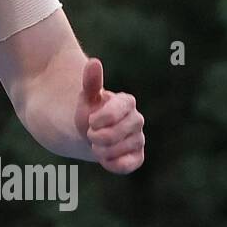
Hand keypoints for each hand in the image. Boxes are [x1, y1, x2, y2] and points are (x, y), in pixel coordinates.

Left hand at [76, 57, 144, 173]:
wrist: (90, 134)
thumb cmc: (89, 112)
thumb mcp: (86, 97)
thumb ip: (91, 82)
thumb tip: (94, 62)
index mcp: (127, 102)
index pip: (116, 112)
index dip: (100, 119)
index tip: (91, 121)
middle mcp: (137, 120)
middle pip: (116, 134)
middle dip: (97, 136)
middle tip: (90, 134)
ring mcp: (139, 139)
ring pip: (118, 150)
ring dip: (101, 150)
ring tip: (97, 144)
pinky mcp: (137, 157)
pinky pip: (127, 165)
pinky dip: (112, 163)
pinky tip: (105, 157)